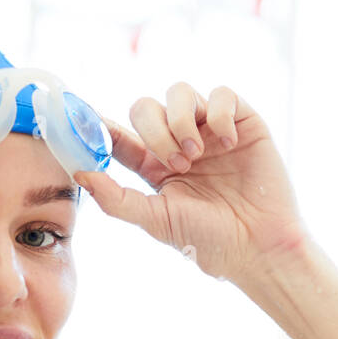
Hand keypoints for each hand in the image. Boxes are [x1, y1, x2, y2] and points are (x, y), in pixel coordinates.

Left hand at [73, 83, 307, 279]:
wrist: (258, 246)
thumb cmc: (208, 240)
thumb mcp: (156, 220)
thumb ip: (117, 199)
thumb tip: (79, 175)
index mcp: (153, 167)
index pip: (119, 136)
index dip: (101, 126)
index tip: (85, 119)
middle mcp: (178, 143)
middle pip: (145, 107)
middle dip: (154, 130)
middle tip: (175, 163)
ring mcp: (208, 131)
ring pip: (180, 93)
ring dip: (181, 120)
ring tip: (196, 155)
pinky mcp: (241, 123)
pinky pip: (222, 94)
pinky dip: (218, 114)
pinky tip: (227, 144)